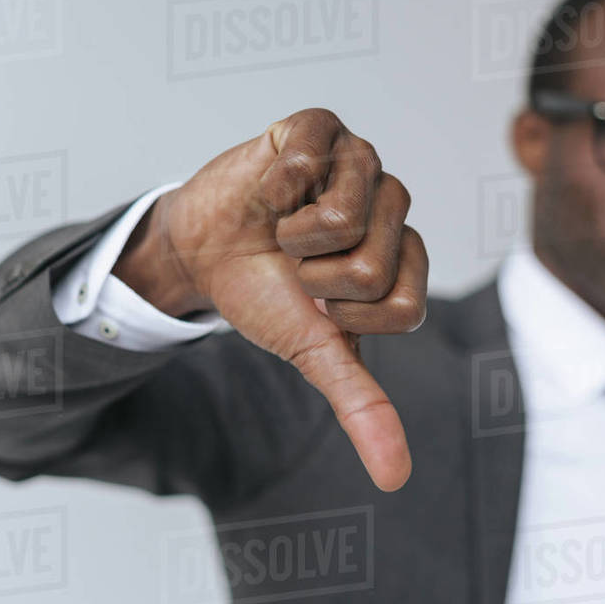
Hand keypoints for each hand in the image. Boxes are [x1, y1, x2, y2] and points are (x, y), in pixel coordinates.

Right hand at [114, 108, 427, 490]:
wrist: (199, 249)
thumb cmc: (263, 293)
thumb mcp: (312, 350)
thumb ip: (360, 404)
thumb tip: (395, 478)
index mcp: (405, 259)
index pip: (403, 308)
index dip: (345, 317)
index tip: (319, 302)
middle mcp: (394, 206)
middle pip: (372, 268)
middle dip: (313, 279)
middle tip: (296, 262)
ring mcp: (362, 161)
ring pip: (346, 216)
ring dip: (293, 236)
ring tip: (285, 226)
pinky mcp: (322, 126)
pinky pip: (312, 159)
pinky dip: (275, 187)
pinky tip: (274, 188)